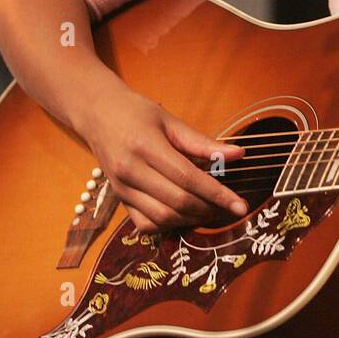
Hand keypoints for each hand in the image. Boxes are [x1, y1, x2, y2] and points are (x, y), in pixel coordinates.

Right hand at [75, 81, 248, 234]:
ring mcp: (121, 189)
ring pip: (162, 217)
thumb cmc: (137, 113)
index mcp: (146, 147)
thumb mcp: (171, 121)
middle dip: (209, 209)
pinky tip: (185, 213)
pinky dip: (169, 224)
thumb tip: (239, 155)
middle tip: (229, 207)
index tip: (240, 205)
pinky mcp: (119, 200)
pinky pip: (146, 224)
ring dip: (192, 219)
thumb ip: (203, 142)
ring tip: (212, 210)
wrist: (98, 114)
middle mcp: (131, 172)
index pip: (189, 178)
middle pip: (177, 201)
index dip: (218, 194)